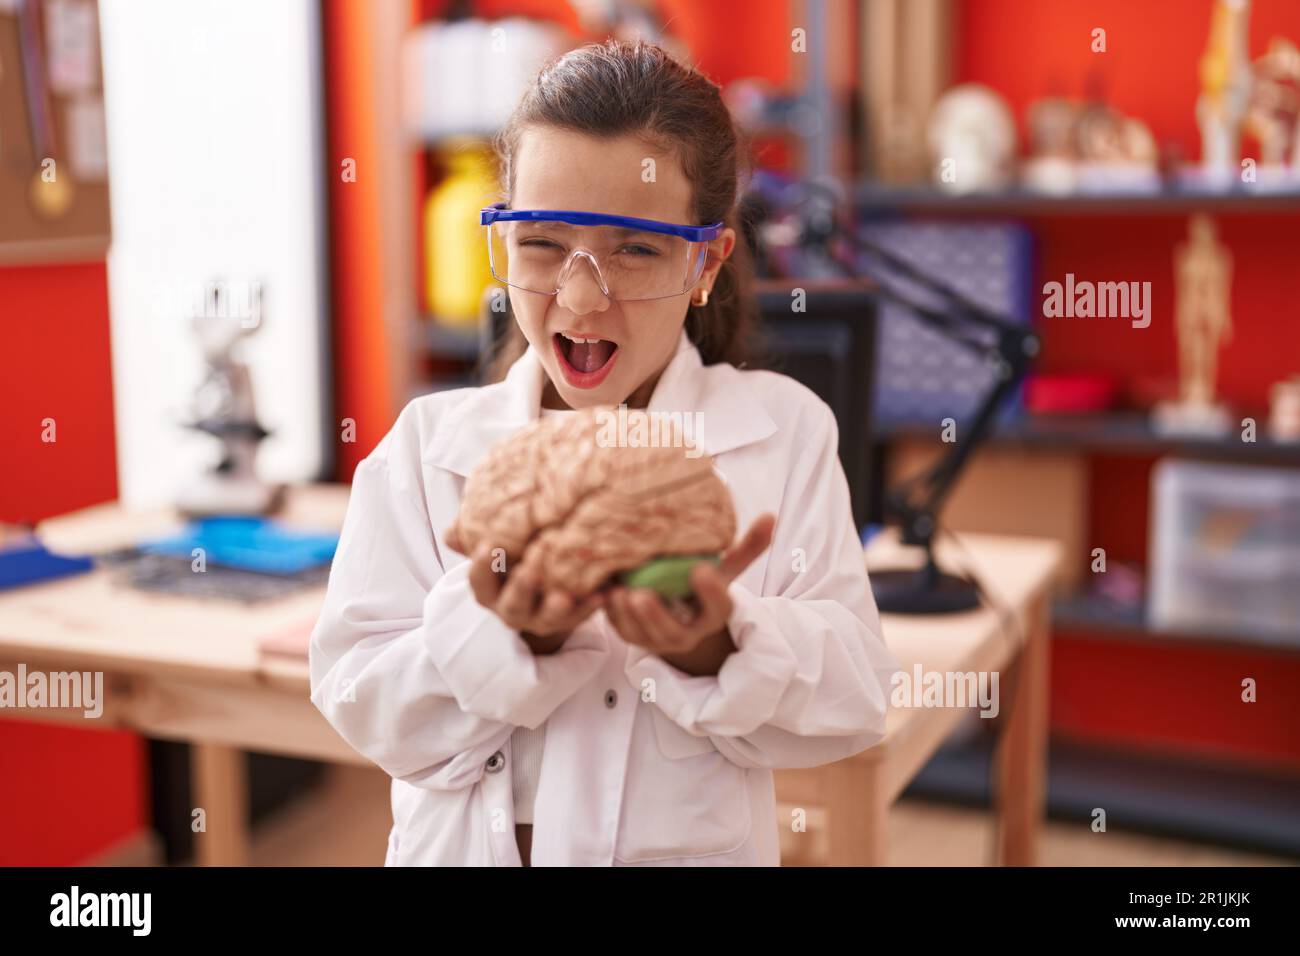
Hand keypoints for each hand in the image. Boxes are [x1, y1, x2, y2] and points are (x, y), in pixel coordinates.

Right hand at [446, 526, 604, 651]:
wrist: (544, 589)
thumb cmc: (514, 557)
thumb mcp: (498, 547)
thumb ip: (476, 536)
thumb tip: (451, 533)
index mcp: (491, 591)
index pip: (479, 583)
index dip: (482, 567)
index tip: (489, 545)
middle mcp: (512, 609)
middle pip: (512, 605)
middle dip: (521, 588)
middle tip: (530, 569)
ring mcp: (541, 620)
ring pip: (546, 620)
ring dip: (555, 608)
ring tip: (565, 595)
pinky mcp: (570, 622)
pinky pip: (581, 618)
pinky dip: (590, 606)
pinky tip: (603, 592)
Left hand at [605, 514, 774, 675]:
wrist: (680, 612)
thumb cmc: (700, 583)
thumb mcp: (724, 567)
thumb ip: (746, 547)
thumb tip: (770, 516)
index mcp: (714, 614)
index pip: (718, 607)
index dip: (710, 592)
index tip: (701, 571)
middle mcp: (688, 633)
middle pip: (673, 632)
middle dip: (655, 616)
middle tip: (641, 594)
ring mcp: (658, 640)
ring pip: (641, 634)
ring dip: (625, 615)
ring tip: (616, 591)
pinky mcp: (633, 637)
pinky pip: (618, 629)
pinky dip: (607, 613)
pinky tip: (599, 591)